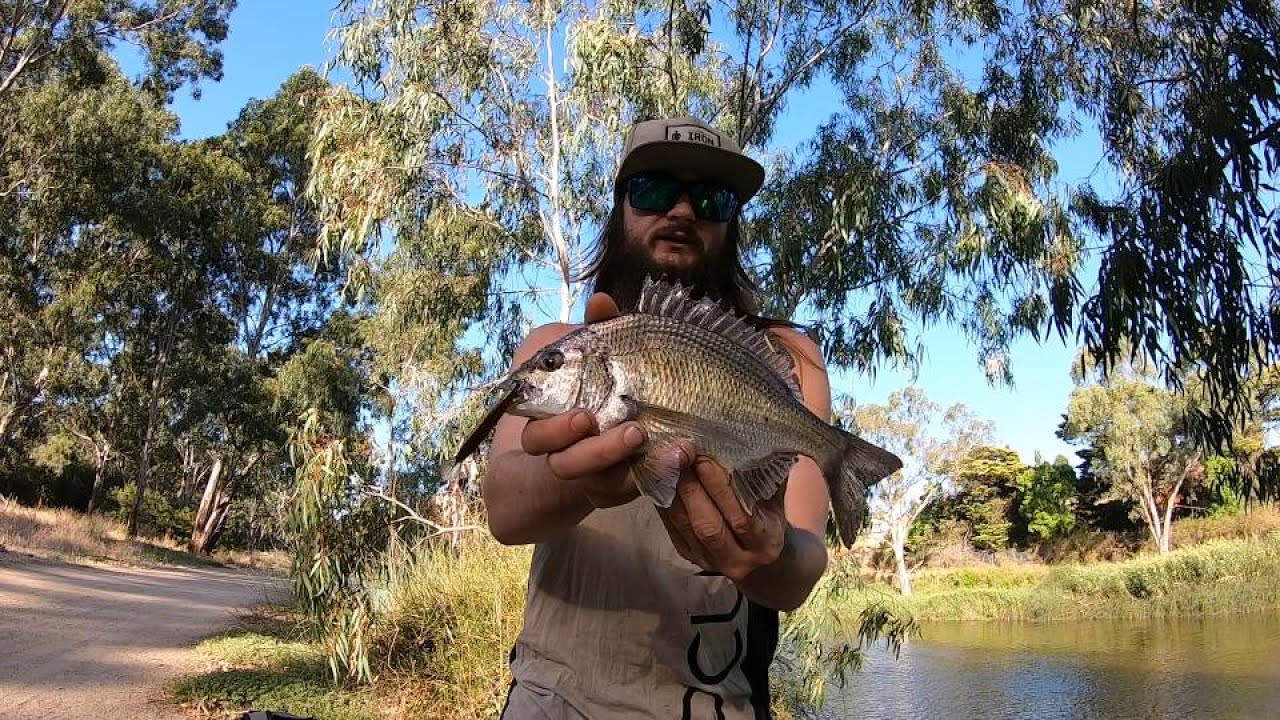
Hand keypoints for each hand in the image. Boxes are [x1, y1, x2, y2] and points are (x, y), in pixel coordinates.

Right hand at [521, 292, 637, 508]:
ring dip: (621, 459)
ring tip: (645, 435)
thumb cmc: (608, 380)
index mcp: (552, 421)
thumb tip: (601, 301)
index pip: (538, 434)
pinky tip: (682, 451)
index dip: (555, 430)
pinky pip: (635, 487)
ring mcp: (598, 473)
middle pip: (563, 463)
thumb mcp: (606, 353)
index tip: (584, 416)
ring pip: (599, 482)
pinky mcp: (626, 485)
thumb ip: (601, 329)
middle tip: (623, 428)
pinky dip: (658, 469)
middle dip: (589, 449)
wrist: (632, 422)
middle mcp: (568, 453)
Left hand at [657, 447, 787, 581]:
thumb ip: (768, 474)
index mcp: (765, 543)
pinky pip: (672, 530)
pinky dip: (666, 503)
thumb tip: (762, 438)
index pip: (741, 518)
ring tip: (666, 463)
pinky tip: (661, 481)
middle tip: (679, 456)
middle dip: (691, 489)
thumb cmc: (769, 512)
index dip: (720, 489)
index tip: (704, 460)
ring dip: (673, 494)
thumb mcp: (776, 497)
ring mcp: (710, 561)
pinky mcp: (690, 556)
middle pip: (708, 526)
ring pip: (686, 527)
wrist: (760, 552)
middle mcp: (738, 560)